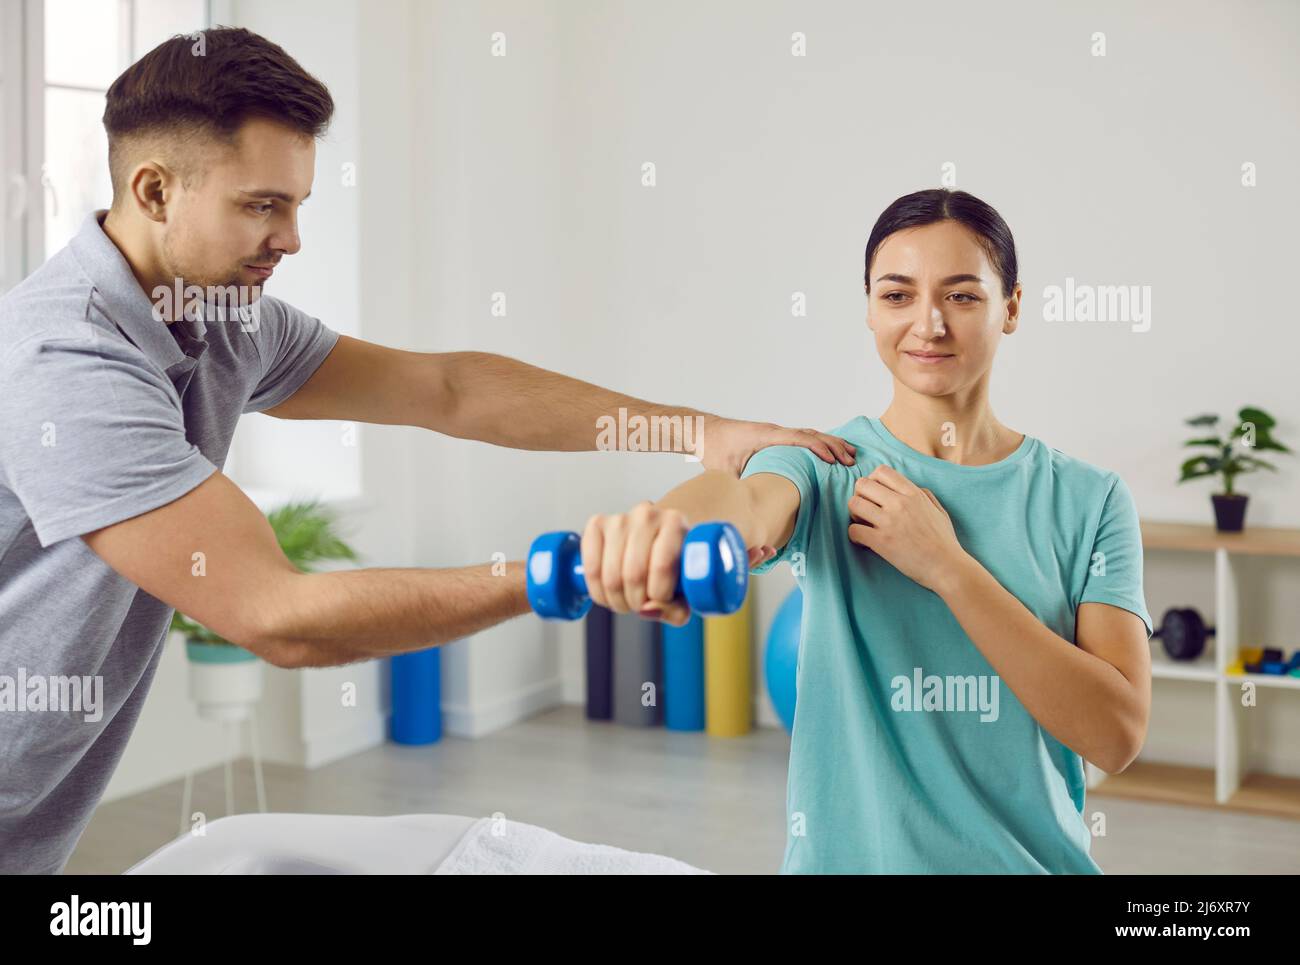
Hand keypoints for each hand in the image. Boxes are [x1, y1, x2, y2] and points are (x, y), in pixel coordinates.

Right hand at [581, 501, 775, 625]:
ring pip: (610, 576)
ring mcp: (619, 519)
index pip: (662, 567)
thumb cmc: (675, 564)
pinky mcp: (596, 525)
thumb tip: (646, 610)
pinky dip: (596, 589)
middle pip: (633, 574)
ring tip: (625, 600)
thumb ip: (675, 609)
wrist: (659, 535)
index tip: (660, 600)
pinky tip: (606, 592)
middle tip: (640, 605)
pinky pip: (590, 568)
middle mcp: (647, 514)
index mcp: (675, 523)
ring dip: (615, 600)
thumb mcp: (686, 589)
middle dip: (635, 602)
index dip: (659, 596)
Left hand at [699, 416, 856, 475]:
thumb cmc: (712, 448)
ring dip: (829, 443)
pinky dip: (817, 444)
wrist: (702, 431)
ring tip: (848, 454)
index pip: (799, 438)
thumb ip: (739, 486)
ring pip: (808, 434)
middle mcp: (773, 431)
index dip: (818, 449)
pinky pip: (800, 438)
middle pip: (810, 434)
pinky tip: (827, 452)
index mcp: (765, 436)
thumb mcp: (724, 471)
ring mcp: (775, 433)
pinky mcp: (773, 437)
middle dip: (833, 446)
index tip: (834, 461)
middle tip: (851, 460)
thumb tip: (750, 507)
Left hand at [846, 465, 966, 593]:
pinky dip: (855, 536)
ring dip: (855, 515)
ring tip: (864, 525)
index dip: (873, 481)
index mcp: (913, 493)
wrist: (947, 567)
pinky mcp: (881, 541)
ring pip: (853, 504)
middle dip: (860, 496)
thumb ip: (924, 495)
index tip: (876, 495)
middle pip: (862, 484)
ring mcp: (889, 521)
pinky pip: (853, 530)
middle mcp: (899, 503)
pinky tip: (865, 542)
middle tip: (866, 511)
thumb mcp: (938, 510)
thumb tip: (912, 487)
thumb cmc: (944, 541)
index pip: (881, 471)